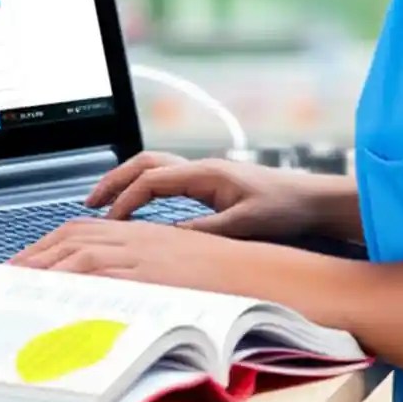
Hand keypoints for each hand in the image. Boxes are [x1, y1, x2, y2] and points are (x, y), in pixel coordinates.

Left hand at [8, 218, 257, 292]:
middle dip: (38, 253)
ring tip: (19, 281)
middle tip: (8, 273)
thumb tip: (112, 287)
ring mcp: (146, 252)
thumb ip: (145, 267)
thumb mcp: (178, 264)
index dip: (50, 243)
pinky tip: (56, 291)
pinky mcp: (156, 269)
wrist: (265, 266)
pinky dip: (77, 278)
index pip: (83, 230)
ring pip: (82, 250)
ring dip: (47, 264)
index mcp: (142, 232)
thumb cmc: (227, 272)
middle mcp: (140, 236)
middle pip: (74, 235)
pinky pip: (105, 272)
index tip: (25, 261)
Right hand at [85, 152, 324, 240]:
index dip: (126, 199)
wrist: (312, 200)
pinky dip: (144, 188)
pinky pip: (166, 179)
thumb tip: (168, 237)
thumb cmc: (285, 208)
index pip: (152, 179)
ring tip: (105, 203)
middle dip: (115, 181)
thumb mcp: (246, 223)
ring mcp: (205, 174)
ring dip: (127, 182)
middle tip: (90, 202)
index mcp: (206, 173)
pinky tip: (138, 206)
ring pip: (154, 168)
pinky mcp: (210, 185)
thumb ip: (206, 230)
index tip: (110, 221)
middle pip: (145, 164)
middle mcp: (201, 168)